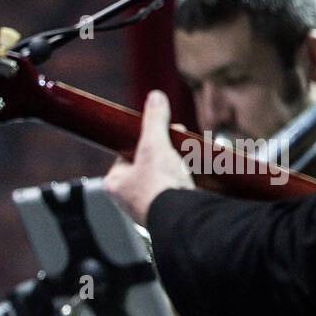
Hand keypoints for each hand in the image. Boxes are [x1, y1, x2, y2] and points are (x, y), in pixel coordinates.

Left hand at [104, 90, 194, 225]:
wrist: (181, 218)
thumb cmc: (158, 185)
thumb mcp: (155, 145)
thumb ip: (154, 121)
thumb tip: (155, 97)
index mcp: (116, 183)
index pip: (126, 153)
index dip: (145, 139)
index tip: (162, 131)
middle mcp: (129, 198)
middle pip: (148, 164)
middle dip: (166, 151)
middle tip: (179, 139)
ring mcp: (150, 207)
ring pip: (164, 177)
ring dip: (179, 164)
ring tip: (191, 153)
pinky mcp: (171, 213)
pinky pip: (178, 190)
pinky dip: (189, 179)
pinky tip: (199, 170)